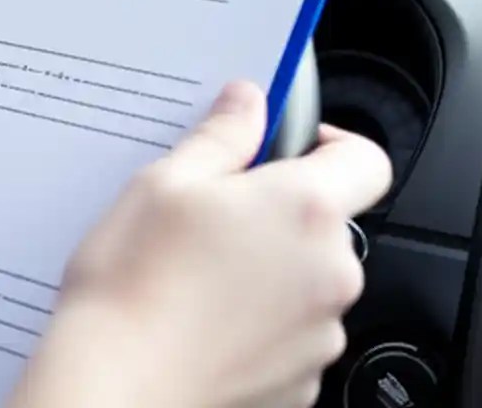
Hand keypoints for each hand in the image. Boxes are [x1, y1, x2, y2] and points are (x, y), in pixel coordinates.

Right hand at [9, 82, 390, 407]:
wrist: (116, 382)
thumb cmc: (133, 282)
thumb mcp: (164, 183)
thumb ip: (221, 136)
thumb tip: (249, 101)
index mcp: (305, 208)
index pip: (365, 158)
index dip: (330, 145)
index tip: (286, 148)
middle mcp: (331, 271)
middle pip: (327, 222)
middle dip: (278, 212)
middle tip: (209, 216)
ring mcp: (321, 331)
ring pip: (307, 279)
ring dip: (268, 269)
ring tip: (196, 274)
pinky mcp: (302, 379)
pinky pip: (291, 331)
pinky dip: (258, 321)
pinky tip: (201, 318)